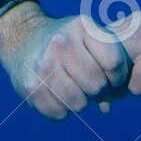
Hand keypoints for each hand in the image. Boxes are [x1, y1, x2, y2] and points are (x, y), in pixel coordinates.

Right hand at [0, 1, 131, 120]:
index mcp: (83, 27)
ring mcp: (44, 64)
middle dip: (98, 90)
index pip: (113, 63)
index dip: (117, 77)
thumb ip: (110, 65)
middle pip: (96, 85)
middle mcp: (62, 42)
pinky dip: (61, 110)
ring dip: (80, 102)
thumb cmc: (70, 43)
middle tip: (89, 83)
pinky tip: (57, 93)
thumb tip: (106, 107)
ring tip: (74, 87)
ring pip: (79, 103)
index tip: (110, 77)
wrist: (24, 37)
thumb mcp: (91, 39)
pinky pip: (58, 114)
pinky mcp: (30, 86)